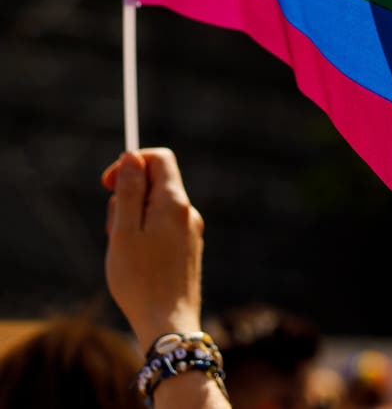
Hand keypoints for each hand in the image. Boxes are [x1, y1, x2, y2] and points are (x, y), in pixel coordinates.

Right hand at [102, 148, 203, 352]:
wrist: (169, 326)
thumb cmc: (141, 280)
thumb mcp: (125, 230)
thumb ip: (129, 191)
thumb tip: (132, 156)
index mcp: (174, 202)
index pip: (159, 158)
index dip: (133, 162)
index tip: (108, 184)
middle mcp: (188, 212)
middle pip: (156, 183)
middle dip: (128, 196)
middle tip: (112, 228)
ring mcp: (190, 231)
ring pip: (156, 208)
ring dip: (133, 218)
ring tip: (122, 249)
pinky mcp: (188, 250)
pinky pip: (163, 228)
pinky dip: (145, 234)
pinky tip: (135, 262)